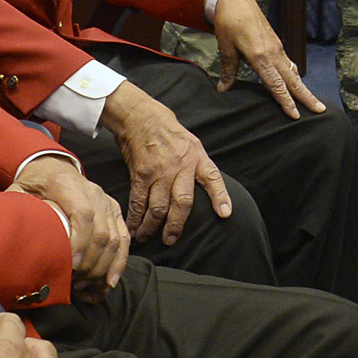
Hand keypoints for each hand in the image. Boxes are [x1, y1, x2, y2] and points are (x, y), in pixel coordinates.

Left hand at [13, 159, 128, 292]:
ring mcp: (107, 201)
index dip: (81, 242)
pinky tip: (109, 283)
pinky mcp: (114, 210)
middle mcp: (93, 191)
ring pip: (115, 238)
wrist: (55, 166)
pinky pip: (124, 238)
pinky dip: (119, 262)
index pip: (84, 214)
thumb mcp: (20, 189)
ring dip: (104, 267)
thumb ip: (15, 208)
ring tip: (88, 289)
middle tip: (76, 285)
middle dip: (91, 263)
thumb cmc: (35, 183)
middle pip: (102, 231)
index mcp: (67, 185)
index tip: (72, 266)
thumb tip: (5, 235)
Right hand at [95, 86, 230, 245]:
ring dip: (152, 227)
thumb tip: (207, 189)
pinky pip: (138, 202)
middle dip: (176, 225)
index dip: (220, 197)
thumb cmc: (169, 132)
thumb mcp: (192, 144)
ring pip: (158, 207)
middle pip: (182, 203)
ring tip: (148, 237)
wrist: (141, 117)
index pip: (212, 178)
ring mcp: (159, 172)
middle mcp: (180, 166)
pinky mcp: (140, 175)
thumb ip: (199, 166)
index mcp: (196, 157)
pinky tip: (133, 228)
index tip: (224, 214)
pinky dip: (134, 218)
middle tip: (171, 240)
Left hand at [209, 0, 323, 118]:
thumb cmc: (229, 22)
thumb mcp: (226, 48)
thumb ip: (228, 70)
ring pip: (293, 72)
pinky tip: (296, 82)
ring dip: (303, 87)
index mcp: (260, 57)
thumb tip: (223, 89)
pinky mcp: (276, 44)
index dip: (286, 101)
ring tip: (313, 101)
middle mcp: (273, 53)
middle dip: (306, 96)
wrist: (235, 0)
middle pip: (293, 80)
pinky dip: (295, 76)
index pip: (276, 85)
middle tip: (320, 110)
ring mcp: (277, 48)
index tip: (296, 115)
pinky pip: (289, 63)